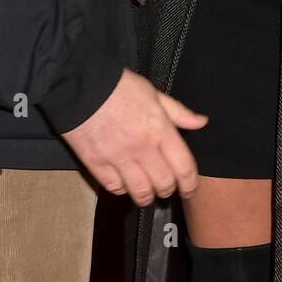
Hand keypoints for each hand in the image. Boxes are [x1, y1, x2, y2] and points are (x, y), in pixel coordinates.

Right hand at [61, 68, 207, 206]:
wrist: (79, 85)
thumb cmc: (119, 86)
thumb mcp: (153, 93)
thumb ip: (178, 112)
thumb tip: (201, 122)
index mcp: (159, 129)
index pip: (184, 167)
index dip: (190, 184)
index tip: (190, 189)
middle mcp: (142, 148)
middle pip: (163, 184)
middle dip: (168, 189)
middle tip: (166, 187)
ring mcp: (118, 158)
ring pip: (140, 192)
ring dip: (146, 195)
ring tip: (146, 191)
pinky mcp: (96, 164)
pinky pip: (114, 188)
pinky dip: (121, 189)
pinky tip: (123, 183)